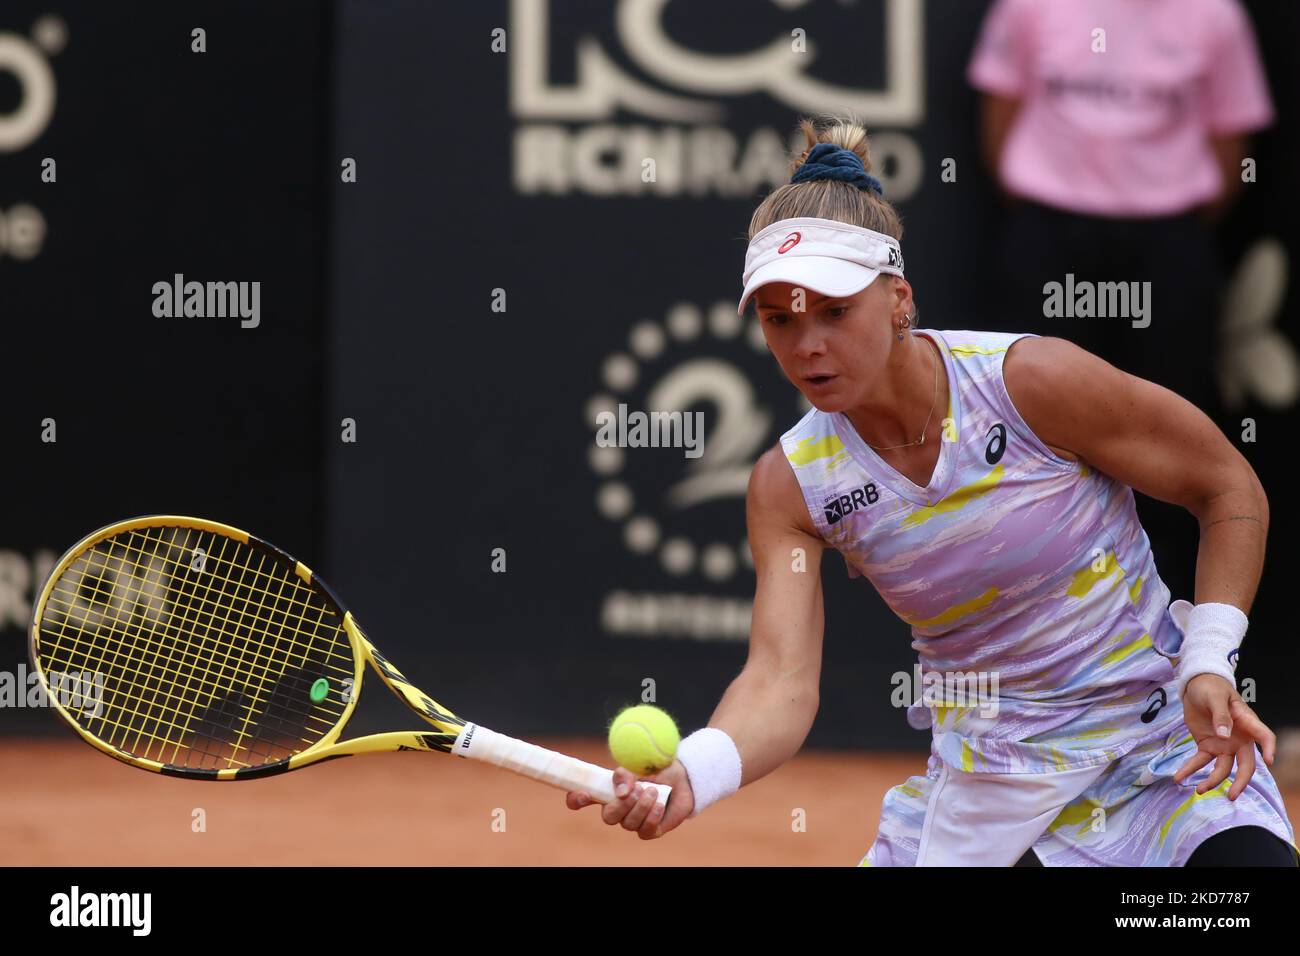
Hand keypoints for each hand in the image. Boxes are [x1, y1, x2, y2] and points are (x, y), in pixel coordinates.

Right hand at [565, 760, 693, 839]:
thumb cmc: (658, 769)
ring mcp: (633, 821)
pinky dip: (652, 817)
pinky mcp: (649, 830)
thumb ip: (626, 774)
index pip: (583, 798)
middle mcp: (618, 808)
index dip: (577, 799)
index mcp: (609, 790)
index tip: (584, 794)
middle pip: (608, 817)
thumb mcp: (640, 763)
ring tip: (654, 791)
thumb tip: (620, 792)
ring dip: (641, 806)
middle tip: (636, 791)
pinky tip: (660, 805)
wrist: (683, 778)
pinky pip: (644, 831)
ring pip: (628, 824)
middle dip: (622, 805)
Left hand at [1174, 675, 1276, 799]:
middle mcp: (1238, 739)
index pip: (1264, 737)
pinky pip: (1199, 761)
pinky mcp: (1207, 745)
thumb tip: (1224, 735)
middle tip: (1232, 796)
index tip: (1270, 761)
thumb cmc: (1211, 688)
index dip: (1269, 749)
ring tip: (1199, 790)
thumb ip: (1220, 715)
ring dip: (1212, 781)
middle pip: (1245, 764)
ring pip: (1222, 768)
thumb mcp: (1215, 697)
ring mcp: (1223, 744)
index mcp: (1247, 723)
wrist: (1196, 686)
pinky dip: (1189, 770)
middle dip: (1240, 782)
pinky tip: (1178, 778)